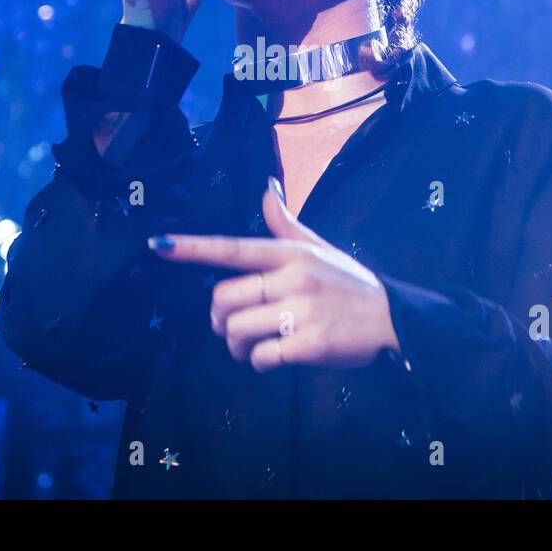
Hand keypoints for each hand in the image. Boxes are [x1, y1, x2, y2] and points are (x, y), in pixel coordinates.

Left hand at [147, 178, 401, 372]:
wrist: (393, 318)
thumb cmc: (350, 284)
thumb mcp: (320, 247)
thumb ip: (286, 223)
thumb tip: (268, 187)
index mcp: (290, 253)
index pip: (233, 248)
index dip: (193, 248)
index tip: (158, 246)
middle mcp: (292, 278)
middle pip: (225, 298)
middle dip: (218, 319)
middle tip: (230, 327)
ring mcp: (302, 311)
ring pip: (238, 330)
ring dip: (235, 346)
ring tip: (249, 347)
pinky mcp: (310, 344)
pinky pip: (262, 356)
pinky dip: (258, 363)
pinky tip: (269, 360)